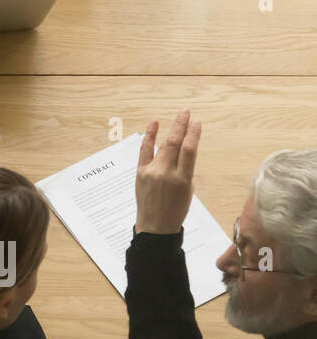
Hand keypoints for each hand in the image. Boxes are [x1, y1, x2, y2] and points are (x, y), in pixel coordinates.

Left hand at [134, 109, 199, 235]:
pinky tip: (154, 124)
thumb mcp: (188, 192)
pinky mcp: (140, 172)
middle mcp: (166, 173)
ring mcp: (151, 171)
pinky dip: (150, 136)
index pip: (190, 151)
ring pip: (163, 145)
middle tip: (186, 112)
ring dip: (171, 128)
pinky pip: (145, 150)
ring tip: (178, 115)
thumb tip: (180, 152)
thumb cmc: (176, 210)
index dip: (194, 134)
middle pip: (175, 144)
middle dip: (182, 125)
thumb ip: (184, 171)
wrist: (155, 226)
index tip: (197, 122)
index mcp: (183, 180)